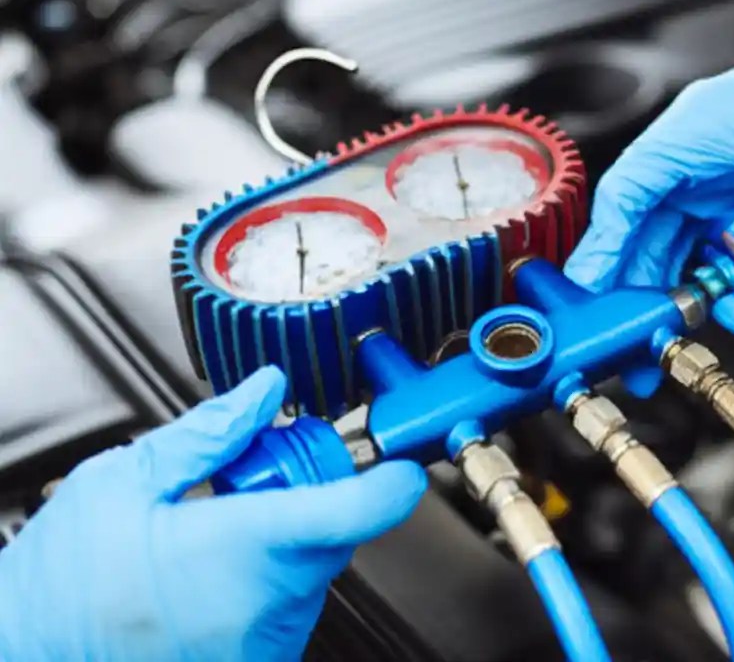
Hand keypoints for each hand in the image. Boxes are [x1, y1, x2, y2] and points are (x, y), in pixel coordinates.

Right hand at [0, 367, 426, 660]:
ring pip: (311, 576)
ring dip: (282, 550)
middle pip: (333, 536)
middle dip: (306, 503)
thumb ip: (210, 432)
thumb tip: (264, 392)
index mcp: (243, 545)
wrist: (24, 660)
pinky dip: (264, 591)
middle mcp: (268, 605)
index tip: (403, 466)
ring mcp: (265, 647)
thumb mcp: (121, 483)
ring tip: (208, 545)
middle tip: (246, 491)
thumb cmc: (60, 586)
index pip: (358, 510)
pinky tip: (208, 585)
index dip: (392, 482)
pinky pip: (287, 615)